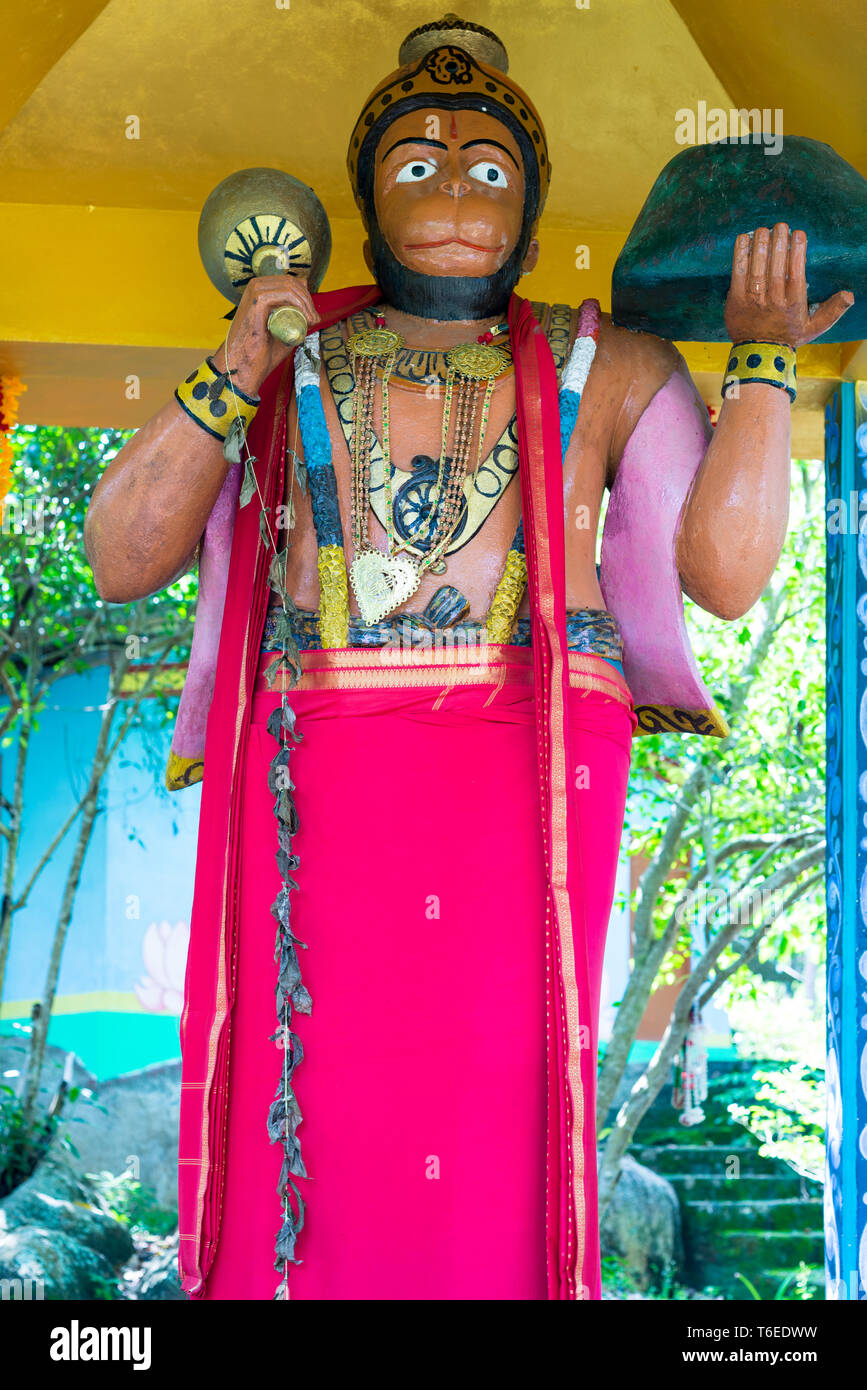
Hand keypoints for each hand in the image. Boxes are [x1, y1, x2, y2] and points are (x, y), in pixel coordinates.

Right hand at [213, 275, 317, 394]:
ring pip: (290, 287)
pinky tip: (305, 318)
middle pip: (292, 283)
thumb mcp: (283, 332)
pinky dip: (300, 304)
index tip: (314, 318)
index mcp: (260, 290)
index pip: (290, 283)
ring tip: (312, 321)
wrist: (245, 368)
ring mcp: (255, 291)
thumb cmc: (261, 353)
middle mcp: (256, 286)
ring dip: (306, 303)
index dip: (306, 297)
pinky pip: (286, 294)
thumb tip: (313, 315)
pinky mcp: (258, 299)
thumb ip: (295, 321)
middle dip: (308, 300)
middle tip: (315, 320)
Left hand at [724, 224, 853, 347]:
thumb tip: (849, 295)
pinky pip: (738, 272)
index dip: (797, 250)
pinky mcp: (736, 299)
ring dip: (760, 244)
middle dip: (778, 241)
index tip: (798, 234)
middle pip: (776, 265)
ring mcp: (753, 299)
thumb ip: (833, 310)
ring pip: (757, 266)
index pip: (796, 271)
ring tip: (763, 229)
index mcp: (793, 303)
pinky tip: (744, 239)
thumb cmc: (789, 336)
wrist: (760, 353)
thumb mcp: (815, 327)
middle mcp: (773, 299)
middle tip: (780, 226)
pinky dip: (740, 254)